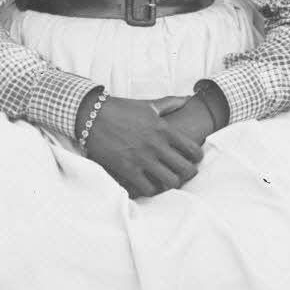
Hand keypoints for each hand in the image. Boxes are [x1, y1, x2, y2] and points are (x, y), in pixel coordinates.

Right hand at [78, 95, 205, 198]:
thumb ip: (170, 103)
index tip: (194, 160)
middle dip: (188, 174)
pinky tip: (149, 185)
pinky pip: (148, 189)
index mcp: (163, 128)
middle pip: (185, 169)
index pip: (192, 149)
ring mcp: (142, 158)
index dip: (197, 158)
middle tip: (183, 174)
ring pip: (170, 182)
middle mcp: (156, 144)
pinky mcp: (128, 169)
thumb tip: (189, 99)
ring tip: (168, 181)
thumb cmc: (121, 109)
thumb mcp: (148, 105)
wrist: (92, 115)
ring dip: (172, 184)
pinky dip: (152, 190)